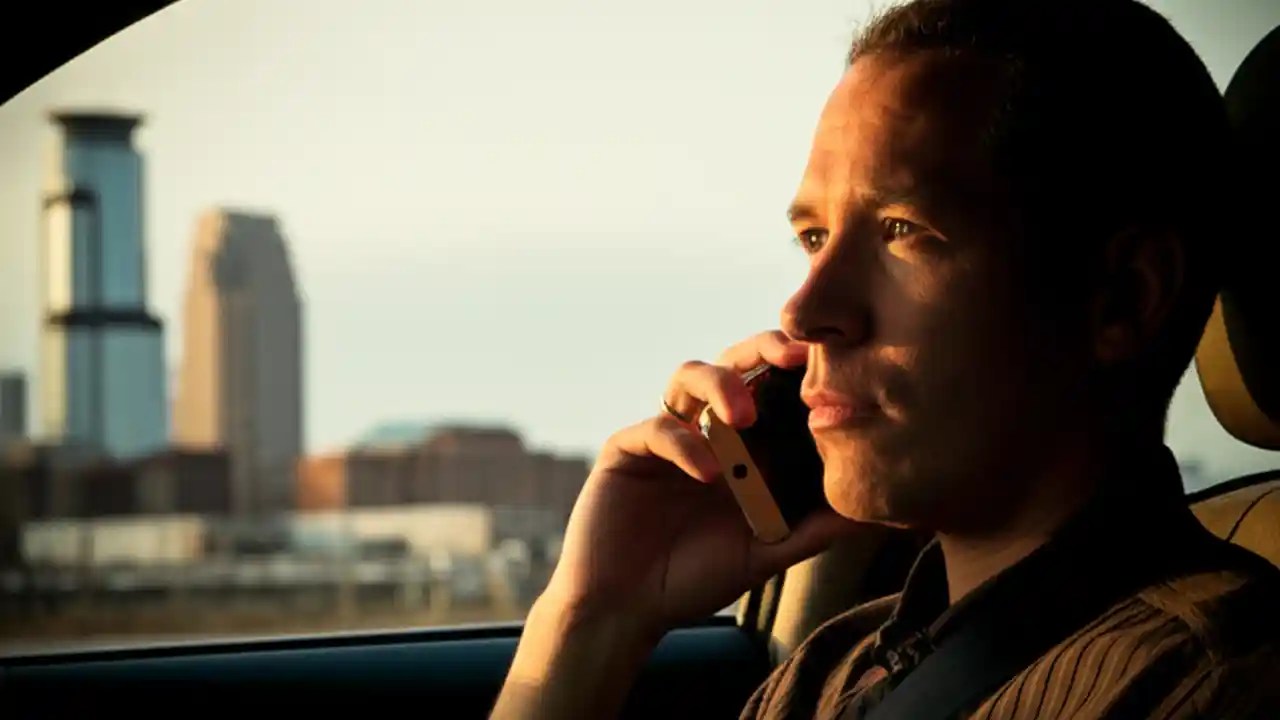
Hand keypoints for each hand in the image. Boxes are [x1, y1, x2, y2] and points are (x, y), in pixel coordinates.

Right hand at [539, 330, 860, 635]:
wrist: (626, 609)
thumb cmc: (694, 578)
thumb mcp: (767, 553)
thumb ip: (815, 529)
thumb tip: (877, 515)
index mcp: (740, 445)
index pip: (771, 386)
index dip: (797, 369)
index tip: (835, 362)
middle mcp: (702, 428)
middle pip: (732, 363)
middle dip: (763, 350)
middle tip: (796, 355)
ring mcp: (664, 434)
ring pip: (688, 376)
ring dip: (721, 385)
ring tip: (744, 417)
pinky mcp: (626, 449)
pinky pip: (657, 428)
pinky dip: (685, 444)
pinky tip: (708, 473)